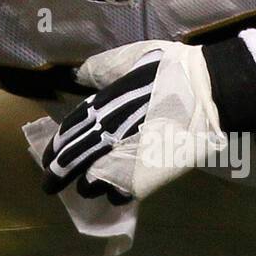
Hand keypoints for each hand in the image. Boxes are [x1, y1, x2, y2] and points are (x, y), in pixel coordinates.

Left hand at [40, 41, 226, 203]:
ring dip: (87, 186)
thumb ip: (100, 69)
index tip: (49, 157)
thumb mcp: (130, 59)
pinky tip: (115, 191)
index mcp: (98, 110)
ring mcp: (121, 163)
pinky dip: (114, 194)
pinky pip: (118, 196)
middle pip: (70, 164)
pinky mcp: (141, 182)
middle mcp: (102, 140)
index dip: (55, 148)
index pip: (67, 134)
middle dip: (56, 177)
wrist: (206, 95)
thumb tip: (76, 73)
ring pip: (90, 186)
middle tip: (49, 187)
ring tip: (88, 186)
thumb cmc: (171, 71)